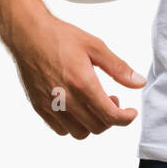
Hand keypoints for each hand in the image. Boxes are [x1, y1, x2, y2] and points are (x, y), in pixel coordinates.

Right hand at [5, 10, 142, 138]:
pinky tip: (77, 107)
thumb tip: (138, 83)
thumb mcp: (95, 47)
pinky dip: (73, 124)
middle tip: (112, 100)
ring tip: (94, 104)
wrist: (28, 34)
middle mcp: (65, 99)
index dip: (126, 118)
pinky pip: (60, 130)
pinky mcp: (39, 107)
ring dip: (92, 123)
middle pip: (97, 127)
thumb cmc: (60, 37)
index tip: (130, 113)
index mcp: (82, 83)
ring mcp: (50, 105)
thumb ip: (118, 68)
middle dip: (110, 118)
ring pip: (79, 133)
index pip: (110, 116)